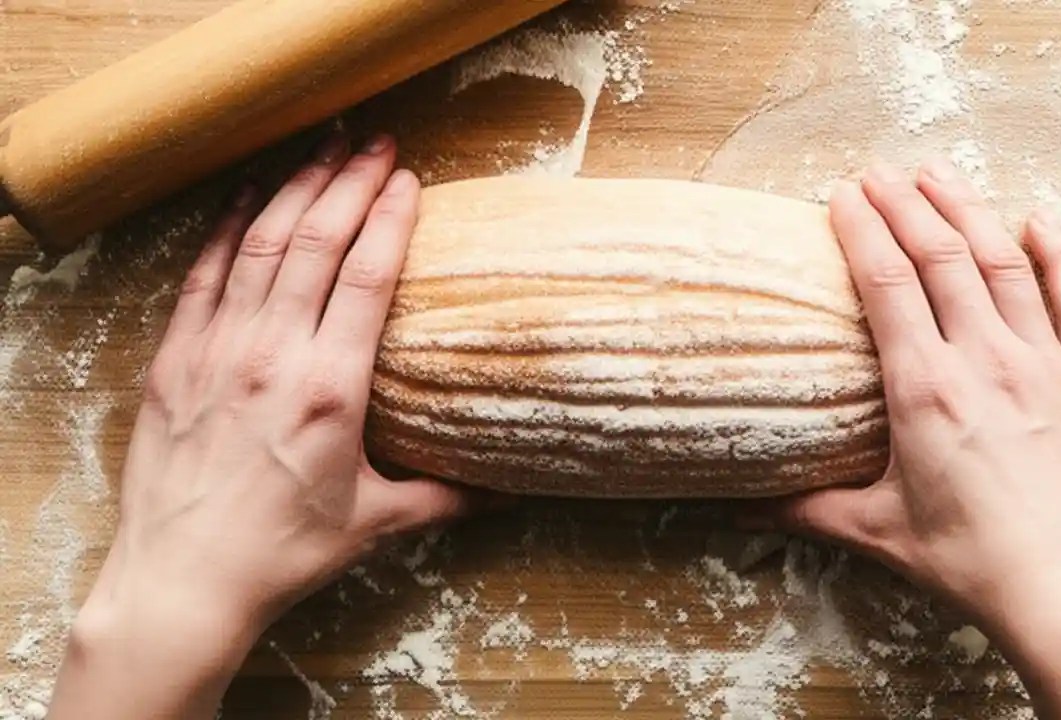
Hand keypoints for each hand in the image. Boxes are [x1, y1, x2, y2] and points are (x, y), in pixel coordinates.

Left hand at [50, 133, 490, 719]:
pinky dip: (228, 228)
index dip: (390, 219)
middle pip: (316, 243)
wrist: (183, 582)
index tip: (409, 180)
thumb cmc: (282, 555)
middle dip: (350, 183)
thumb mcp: (373, 524)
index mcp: (330, 389)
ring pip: (261, 246)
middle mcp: (273, 357)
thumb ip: (441, 498)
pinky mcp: (174, 360)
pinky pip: (204, 274)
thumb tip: (503, 492)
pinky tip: (249, 195)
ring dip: (295, 190)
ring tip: (325, 148)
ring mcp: (217, 352)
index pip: (367, 277)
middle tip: (377, 142)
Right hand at [747, 160, 1060, 718]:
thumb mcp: (878, 533)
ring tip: (937, 172)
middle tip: (877, 171)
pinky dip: (1058, 253)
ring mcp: (1044, 364)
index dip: (862, 230)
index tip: (841, 196)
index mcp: (926, 391)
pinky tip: (1038, 219)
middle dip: (904, 204)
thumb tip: (738, 508)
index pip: (887, 284)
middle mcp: (985, 362)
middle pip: (941, 257)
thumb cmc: (971, 564)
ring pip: (1003, 263)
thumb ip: (806, 509)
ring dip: (967, 210)